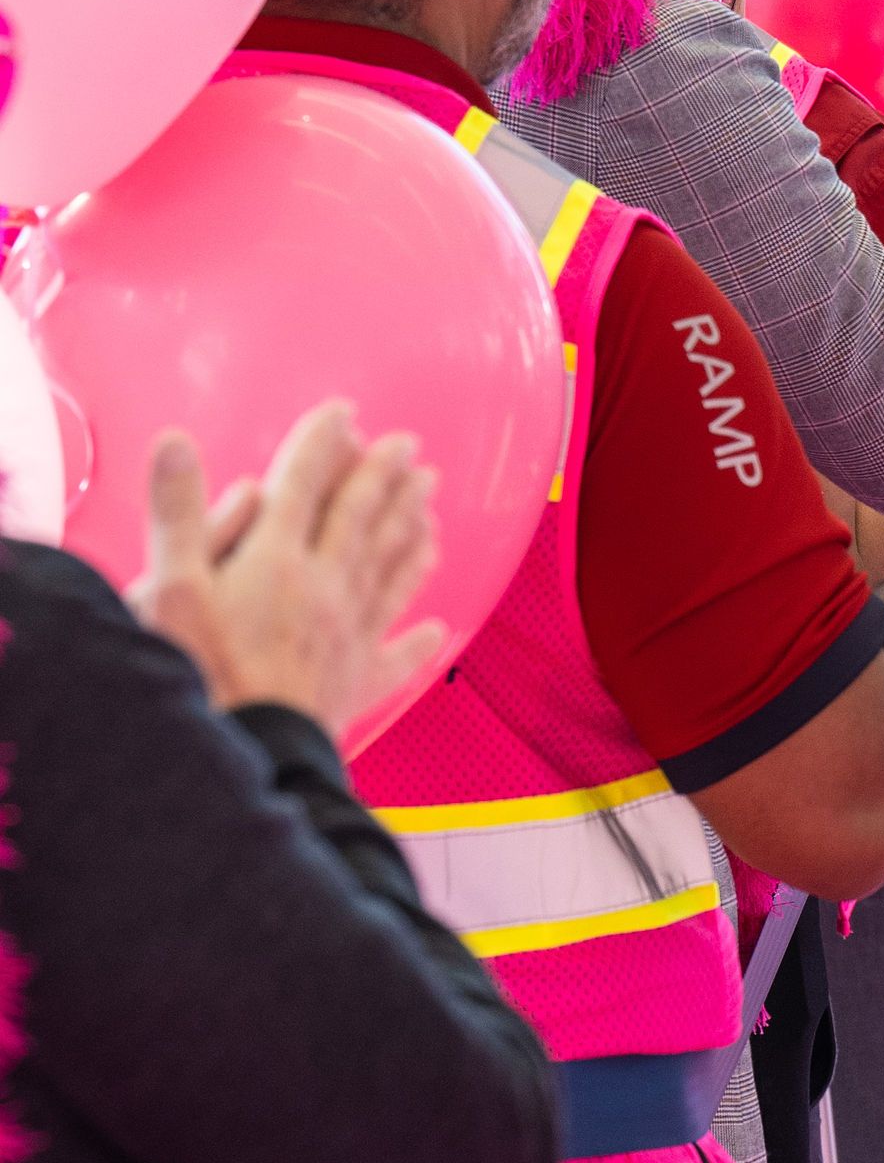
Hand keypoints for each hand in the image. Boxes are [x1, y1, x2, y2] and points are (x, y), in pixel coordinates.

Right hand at [129, 402, 442, 739]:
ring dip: (410, 527)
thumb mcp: (169, 586)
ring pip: (390, 567)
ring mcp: (348, 633)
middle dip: (383, 476)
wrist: (241, 751)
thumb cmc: (196, 671)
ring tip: (431, 500)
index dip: (323, 443)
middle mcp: (325, 587)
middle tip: (408, 445)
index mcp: (277, 559)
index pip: (305, 484)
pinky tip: (435, 629)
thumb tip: (177, 441)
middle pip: (361, 518)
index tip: (344, 411)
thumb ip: (179, 512)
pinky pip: (396, 651)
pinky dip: (417, 635)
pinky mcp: (354, 681)